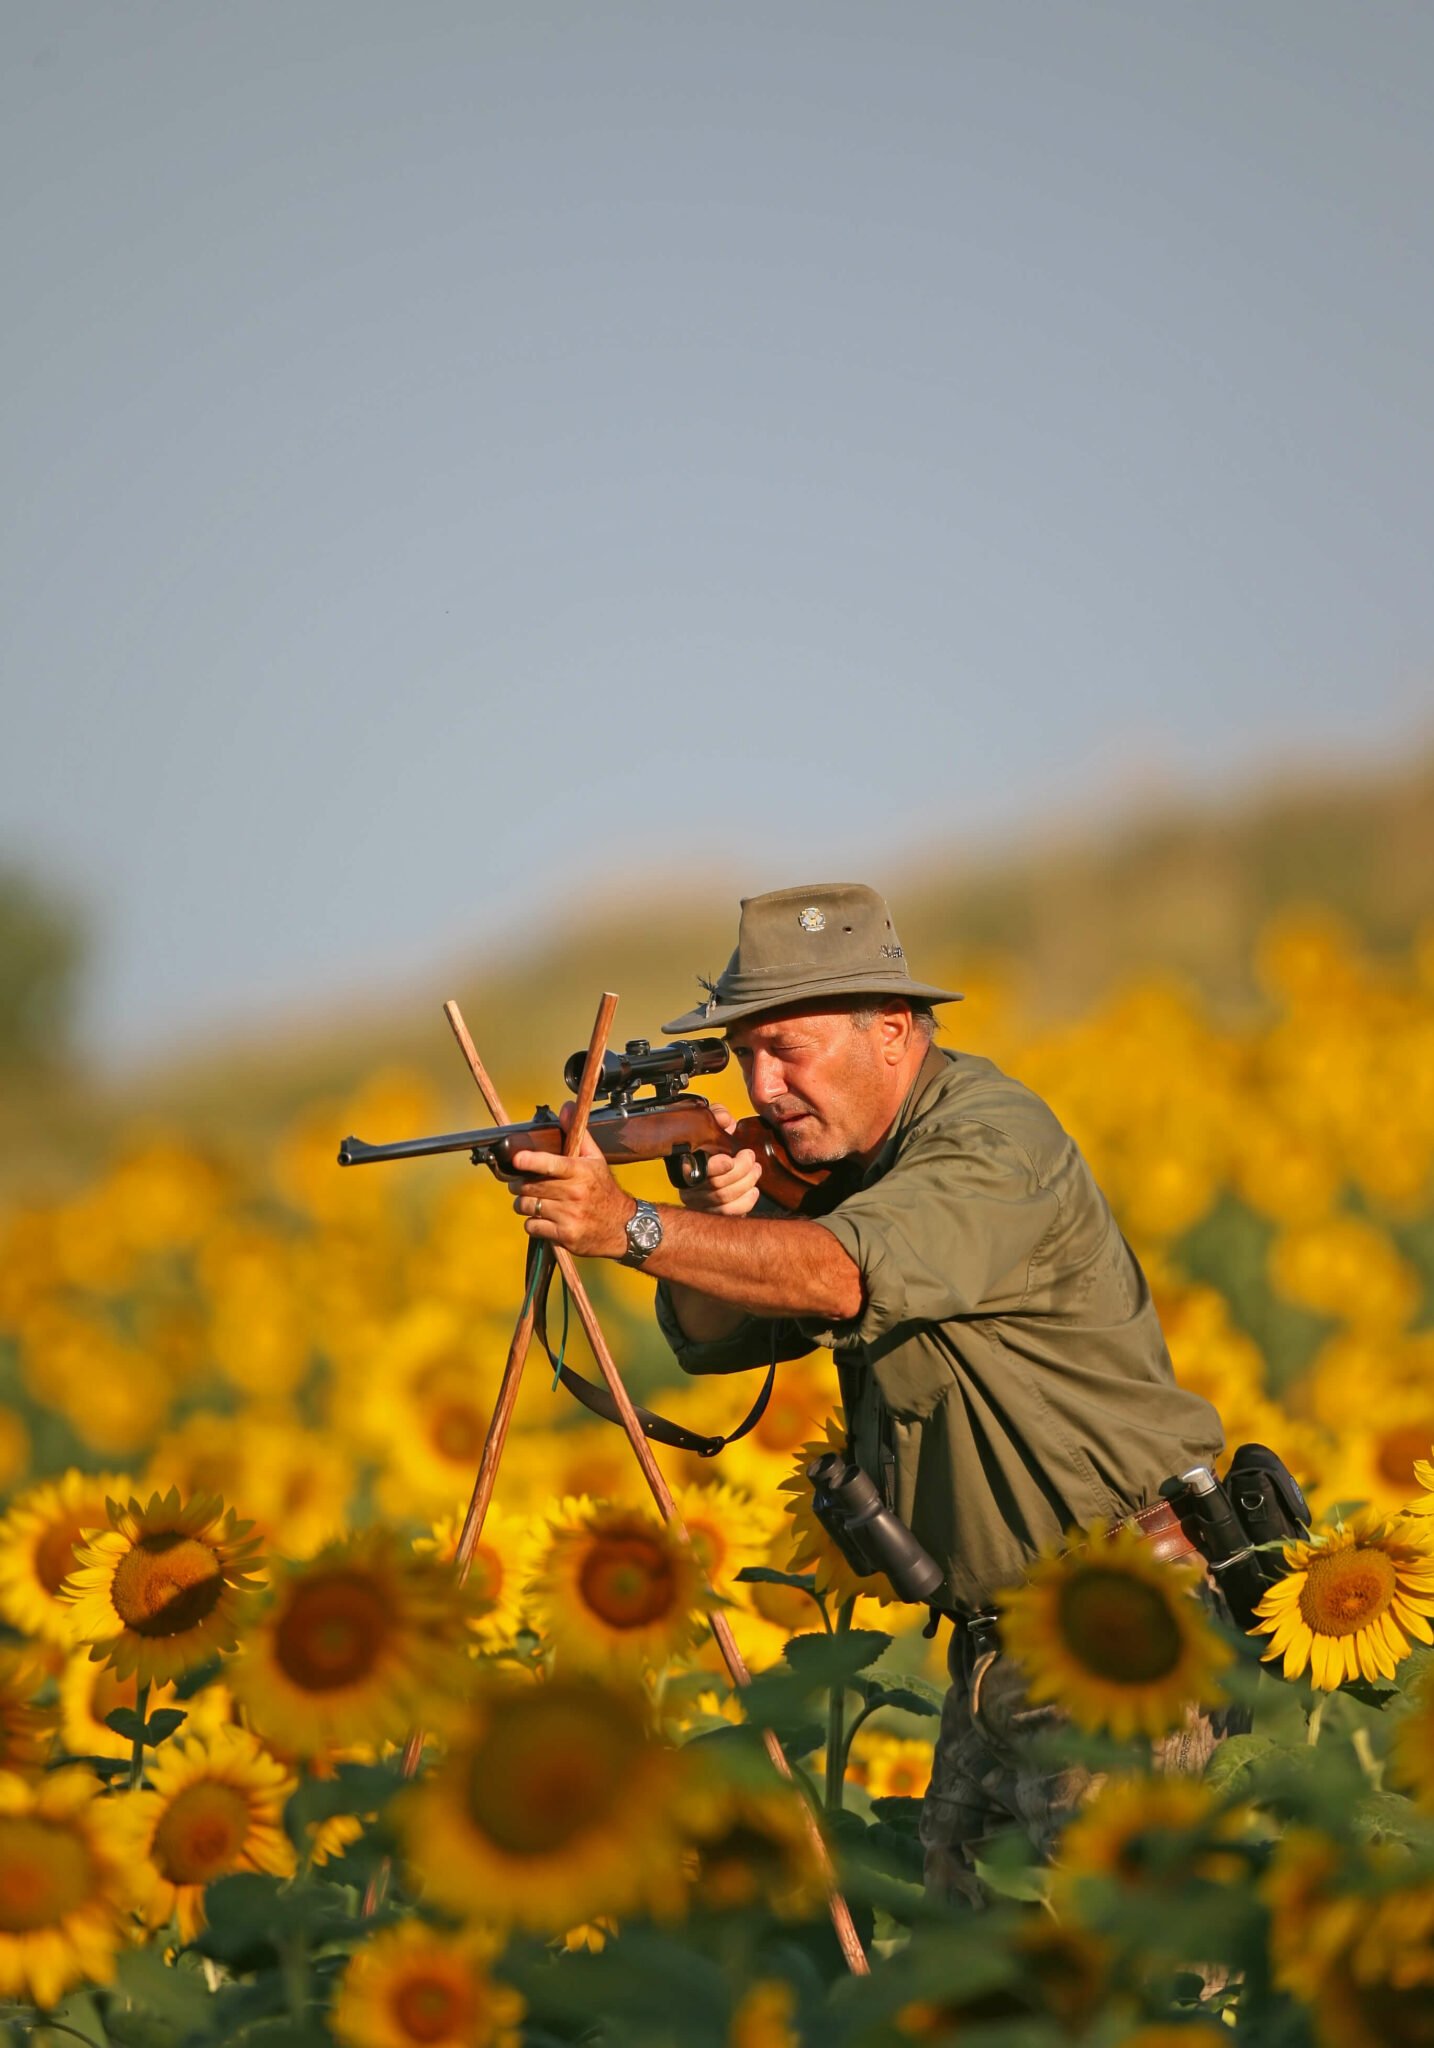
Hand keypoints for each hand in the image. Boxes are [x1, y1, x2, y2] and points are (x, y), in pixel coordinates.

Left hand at [507, 1107, 635, 1257]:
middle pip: (530, 1186)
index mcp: (581, 1172)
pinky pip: (532, 1226)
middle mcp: (575, 1194)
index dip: (532, 1161)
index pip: (553, 1164)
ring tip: (534, 1201)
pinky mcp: (564, 1236)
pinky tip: (544, 1219)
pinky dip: (533, 1223)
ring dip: (524, 1204)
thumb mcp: (595, 1160)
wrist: (622, 1227)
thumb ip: (578, 1133)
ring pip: (527, 1206)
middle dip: (520, 1184)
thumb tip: (566, 1107)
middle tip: (523, 1182)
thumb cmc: (604, 1190)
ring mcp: (569, 1216)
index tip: (518, 1159)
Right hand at [678, 1103, 761, 1216]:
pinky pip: (731, 1214)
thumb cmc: (713, 1144)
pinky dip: (746, 1202)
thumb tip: (725, 1119)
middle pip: (716, 1187)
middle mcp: (688, 1189)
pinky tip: (753, 1190)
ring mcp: (700, 1206)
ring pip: (725, 1200)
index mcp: (684, 1166)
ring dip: (746, 1183)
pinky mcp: (713, 1216)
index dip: (716, 1167)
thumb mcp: (713, 1125)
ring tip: (755, 1170)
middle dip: (740, 1171)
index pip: (697, 1171)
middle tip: (751, 1158)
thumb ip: (717, 1117)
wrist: (713, 1162)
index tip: (730, 1160)